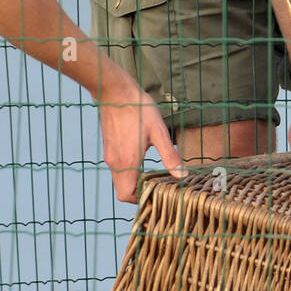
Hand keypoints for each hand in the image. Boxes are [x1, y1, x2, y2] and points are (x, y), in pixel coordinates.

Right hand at [96, 65, 184, 201]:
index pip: (126, 195)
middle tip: (155, 185)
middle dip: (137, 193)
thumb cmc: (138, 109)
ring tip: (150, 172)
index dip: (139, 199)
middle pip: (122, 190)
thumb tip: (182, 175)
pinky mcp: (108, 146)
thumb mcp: (159, 132)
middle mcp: (115, 162)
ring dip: (132, 181)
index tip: (154, 193)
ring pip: (119, 179)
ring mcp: (109, 154)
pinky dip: (127, 170)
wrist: (115, 91)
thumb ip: (170, 156)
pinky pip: (117, 167)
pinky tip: (141, 158)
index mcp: (128, 162)